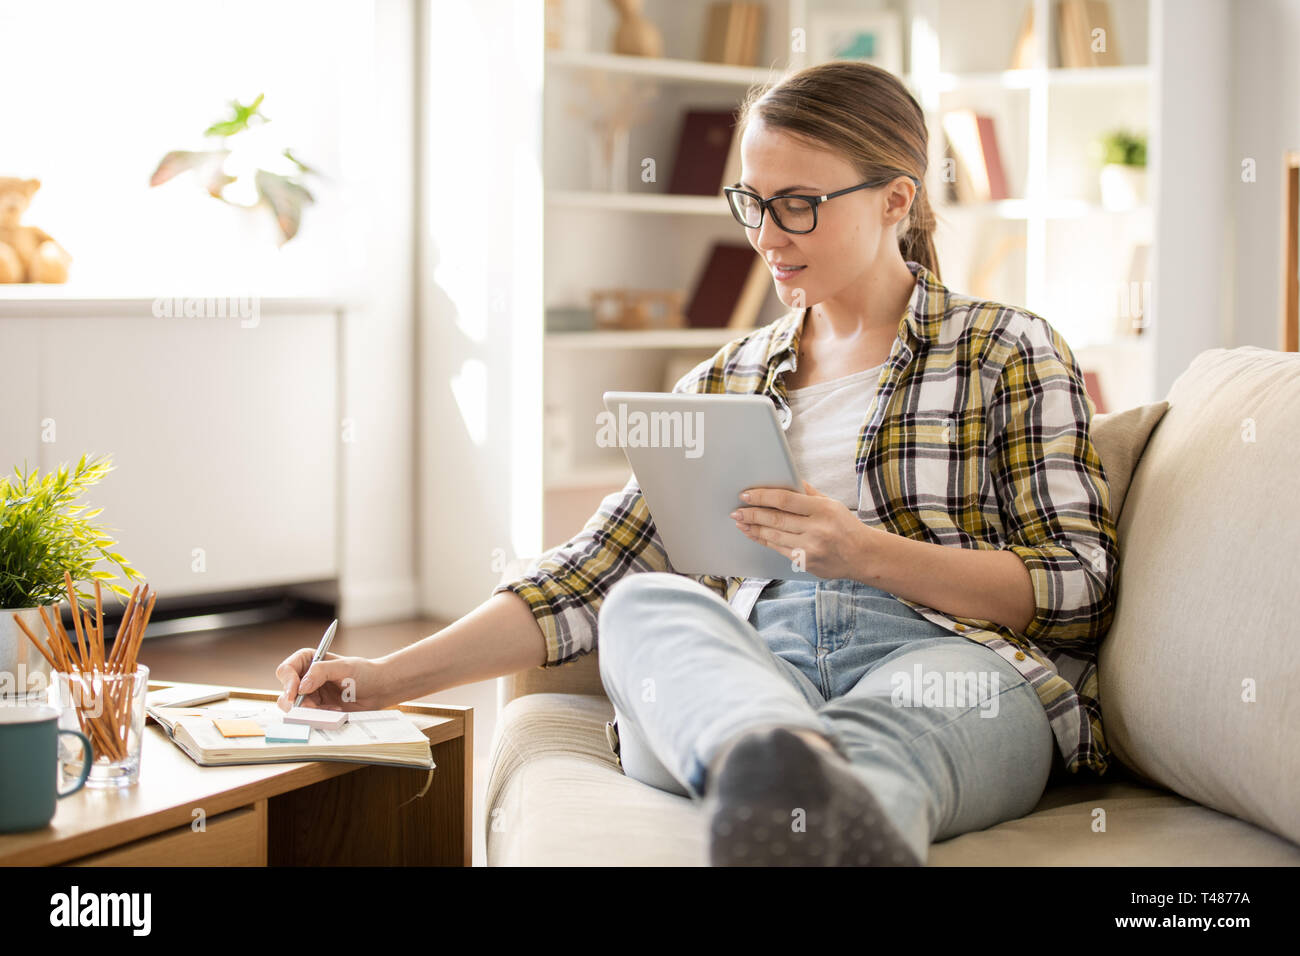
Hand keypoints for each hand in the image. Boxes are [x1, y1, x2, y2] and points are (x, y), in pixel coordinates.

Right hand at [274, 649, 390, 712]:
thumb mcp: (345, 667)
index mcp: (308, 660)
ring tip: (332, 709)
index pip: (286, 670)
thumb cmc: (365, 672)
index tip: (296, 694)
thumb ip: (321, 672)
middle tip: (315, 708)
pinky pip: (308, 718)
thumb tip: (301, 686)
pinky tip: (335, 712)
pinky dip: (319, 718)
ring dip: (310, 712)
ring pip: (293, 709)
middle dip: (298, 703)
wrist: (379, 689)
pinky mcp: (317, 709)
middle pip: (286, 693)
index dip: (288, 683)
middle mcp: (305, 677)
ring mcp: (309, 695)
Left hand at [730, 480, 881, 580]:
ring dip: (753, 528)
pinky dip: (763, 540)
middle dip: (752, 514)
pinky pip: (778, 549)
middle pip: (776, 519)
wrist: (862, 556)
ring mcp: (810, 548)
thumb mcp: (831, 504)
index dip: (762, 497)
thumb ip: (808, 493)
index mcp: (823, 509)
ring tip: (740, 521)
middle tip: (737, 510)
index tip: (746, 495)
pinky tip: (754, 533)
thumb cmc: (845, 526)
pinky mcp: (805, 562)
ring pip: (774, 536)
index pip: (785, 500)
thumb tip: (786, 478)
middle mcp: (816, 529)